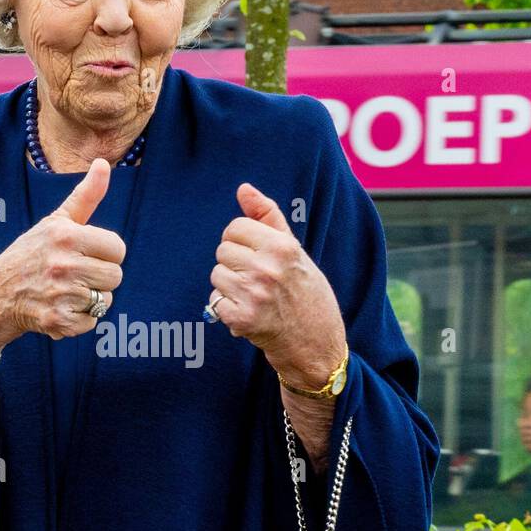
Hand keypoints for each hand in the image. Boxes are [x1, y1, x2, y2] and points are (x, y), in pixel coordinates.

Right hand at [0, 157, 125, 349]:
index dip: (106, 253)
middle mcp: (62, 264)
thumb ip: (86, 195)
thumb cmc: (32, 254)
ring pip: (105, 300)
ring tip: (66, 290)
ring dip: (90, 298)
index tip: (86, 253)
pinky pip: (92, 321)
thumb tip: (103, 164)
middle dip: (99, 277)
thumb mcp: (55, 221)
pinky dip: (79, 319)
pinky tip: (60, 307)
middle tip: (74, 274)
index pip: (118, 248)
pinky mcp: (57, 321)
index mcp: (65, 236)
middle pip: (115, 276)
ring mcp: (60, 294)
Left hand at [208, 182, 346, 388]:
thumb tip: (243, 189)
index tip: (257, 255)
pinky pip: (214, 301)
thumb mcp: (294, 249)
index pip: (234, 228)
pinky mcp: (241, 319)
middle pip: (222, 250)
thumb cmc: (305, 291)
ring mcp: (253, 295)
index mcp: (281, 247)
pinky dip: (227, 307)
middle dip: (235, 263)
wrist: (316, 341)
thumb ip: (268, 216)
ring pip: (216, 275)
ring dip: (229, 286)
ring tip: (254, 295)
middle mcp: (267, 268)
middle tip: (258, 279)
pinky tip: (248, 311)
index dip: (242, 241)